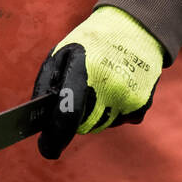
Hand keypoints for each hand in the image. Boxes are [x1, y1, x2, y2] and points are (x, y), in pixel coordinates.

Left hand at [33, 5, 164, 159]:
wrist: (133, 31)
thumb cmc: (89, 43)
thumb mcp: (60, 54)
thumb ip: (47, 85)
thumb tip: (40, 118)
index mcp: (84, 71)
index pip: (67, 114)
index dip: (55, 137)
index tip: (47, 150)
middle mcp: (109, 88)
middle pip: (82, 124)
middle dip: (74, 117)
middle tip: (77, 91)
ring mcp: (128, 98)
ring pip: (101, 125)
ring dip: (93, 114)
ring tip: (97, 84)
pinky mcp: (142, 106)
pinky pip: (120, 121)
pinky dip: (113, 112)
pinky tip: (114, 89)